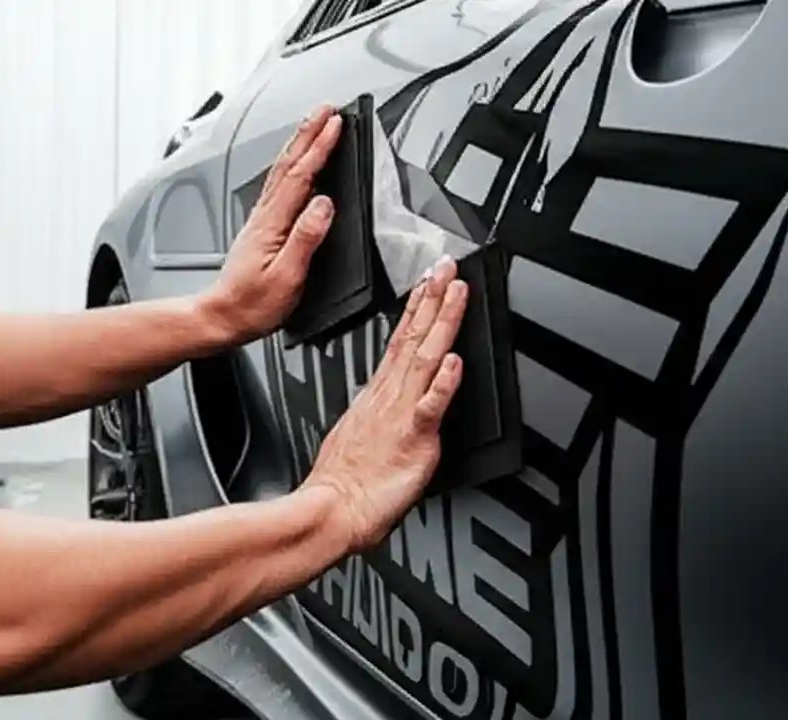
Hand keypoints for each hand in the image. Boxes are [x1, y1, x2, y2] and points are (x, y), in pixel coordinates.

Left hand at [200, 105, 342, 344]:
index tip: (335, 125)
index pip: (300, 176)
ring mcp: (261, 219)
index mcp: (273, 223)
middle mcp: (264, 215)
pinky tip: (296, 164)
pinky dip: (291, 165)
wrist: (222, 316)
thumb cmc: (253, 304)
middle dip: (309, 133)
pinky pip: (278, 185)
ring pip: (282, 170)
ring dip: (299, 144)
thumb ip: (306, 238)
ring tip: (314, 126)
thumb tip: (324, 205)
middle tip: (326, 110)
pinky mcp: (262, 226)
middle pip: (289, 164)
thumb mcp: (287, 276)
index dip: (319, 147)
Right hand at [301, 257, 467, 552]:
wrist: (331, 514)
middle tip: (447, 266)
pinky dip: (444, 383)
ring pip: (426, 358)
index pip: (401, 341)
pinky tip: (455, 360)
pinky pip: (431, 406)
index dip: (417, 309)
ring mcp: (400, 414)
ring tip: (456, 293)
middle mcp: (390, 397)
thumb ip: (379, 414)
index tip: (429, 282)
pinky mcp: (412, 438)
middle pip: (415, 337)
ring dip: (442, 323)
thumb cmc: (345, 484)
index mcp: (379, 396)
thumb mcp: (362, 436)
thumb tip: (387, 406)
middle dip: (433, 299)